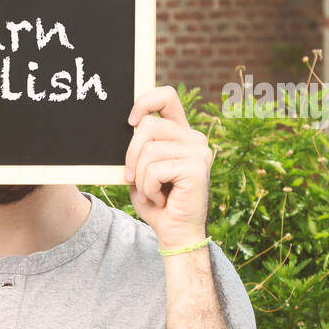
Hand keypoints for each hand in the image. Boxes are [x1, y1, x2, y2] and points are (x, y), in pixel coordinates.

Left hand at [124, 86, 211, 249]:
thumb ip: (139, 146)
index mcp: (181, 134)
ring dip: (140, 178)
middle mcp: (194, 138)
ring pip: (148, 149)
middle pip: (147, 124)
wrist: (174, 232)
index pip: (166, 96)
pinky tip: (161, 198)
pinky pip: (154, 168)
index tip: (129, 123)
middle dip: (130, 155)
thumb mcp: (141, 168)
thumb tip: (129, 124)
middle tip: (133, 179)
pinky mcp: (197, 166)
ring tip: (151, 192)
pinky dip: (148, 188)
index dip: (143, 102)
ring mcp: (199, 151)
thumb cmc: (157, 201)